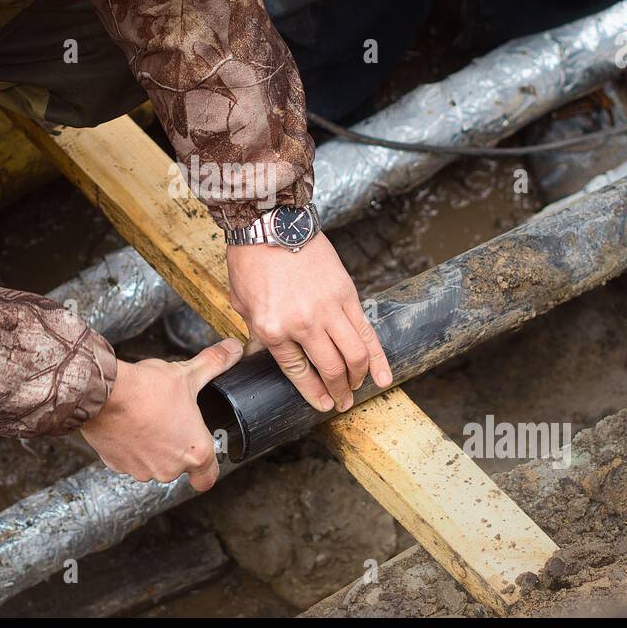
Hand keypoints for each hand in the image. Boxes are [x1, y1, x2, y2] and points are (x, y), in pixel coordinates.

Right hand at [80, 339, 242, 491]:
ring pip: (153, 464)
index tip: (203, 453)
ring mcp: (141, 470)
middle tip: (171, 420)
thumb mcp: (188, 374)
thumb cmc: (147, 389)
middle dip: (176, 446)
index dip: (207, 467)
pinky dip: (130, 447)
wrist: (104, 393)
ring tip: (149, 418)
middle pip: (179, 467)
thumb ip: (214, 363)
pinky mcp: (117, 465)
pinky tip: (129, 424)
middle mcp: (169, 469)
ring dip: (153, 447)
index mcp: (194, 452)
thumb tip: (233, 349)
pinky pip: (129, 460)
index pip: (207, 478)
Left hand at [227, 233, 391, 413]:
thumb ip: (259, 333)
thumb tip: (270, 353)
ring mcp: (327, 308)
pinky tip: (383, 375)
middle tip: (342, 402)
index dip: (312, 393)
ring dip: (359, 377)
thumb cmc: (252, 260)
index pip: (298, 372)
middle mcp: (302, 323)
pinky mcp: (346, 293)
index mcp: (272, 329)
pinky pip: (366, 331)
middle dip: (338, 391)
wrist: (270, 223)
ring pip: (353, 354)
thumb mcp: (243, 304)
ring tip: (358, 387)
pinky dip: (377, 356)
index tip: (322, 404)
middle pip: (329, 368)